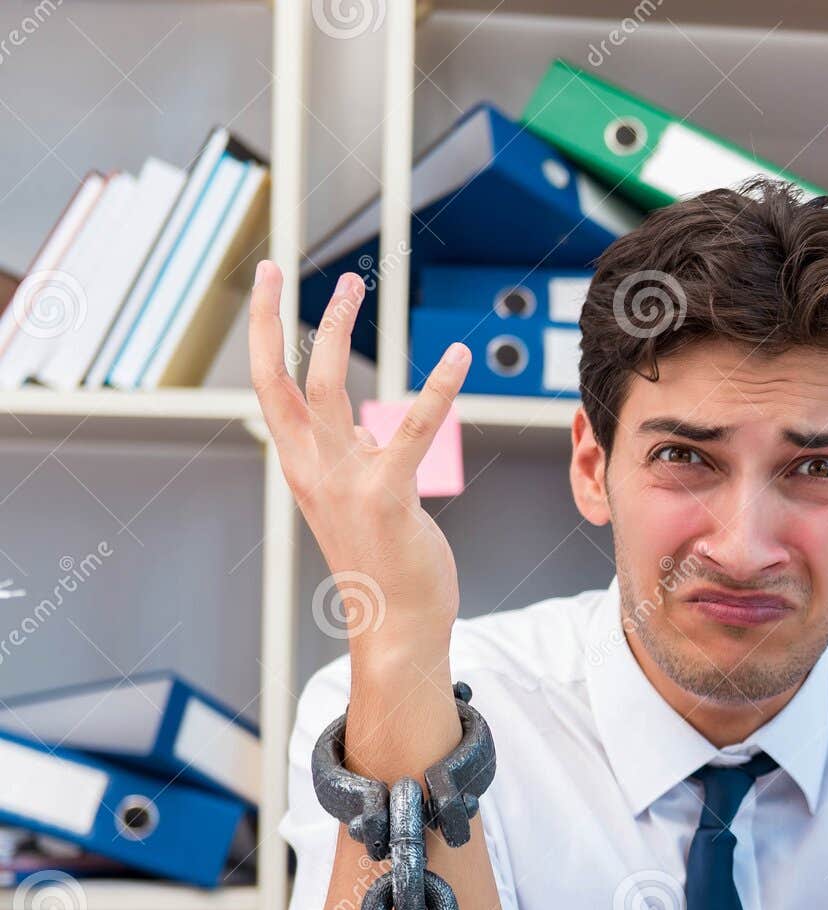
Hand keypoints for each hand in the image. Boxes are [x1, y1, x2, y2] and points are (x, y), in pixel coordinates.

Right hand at [248, 261, 468, 671]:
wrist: (397, 625)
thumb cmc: (386, 565)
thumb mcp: (360, 502)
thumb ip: (357, 460)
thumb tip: (368, 429)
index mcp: (305, 469)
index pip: (271, 391)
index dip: (268, 338)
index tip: (272, 287)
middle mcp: (313, 470)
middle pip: (279, 380)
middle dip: (275, 319)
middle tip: (276, 264)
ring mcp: (345, 482)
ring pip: (329, 389)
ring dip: (337, 331)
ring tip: (352, 285)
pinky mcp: (388, 496)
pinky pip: (411, 430)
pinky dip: (436, 389)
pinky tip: (457, 357)